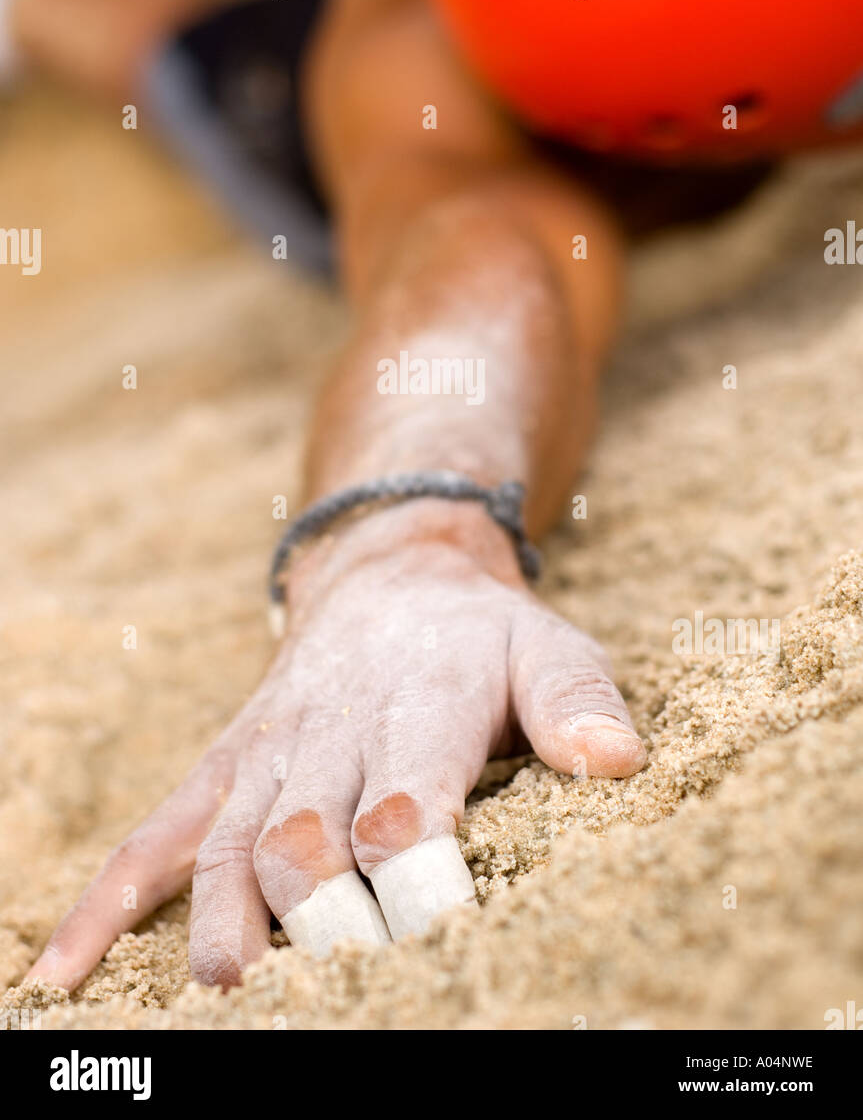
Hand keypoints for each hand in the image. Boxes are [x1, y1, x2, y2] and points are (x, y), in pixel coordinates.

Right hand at [26, 501, 644, 989]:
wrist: (390, 573)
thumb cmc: (480, 634)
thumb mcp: (547, 645)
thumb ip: (578, 700)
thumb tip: (619, 761)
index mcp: (418, 707)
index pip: (408, 794)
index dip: (408, 862)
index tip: (417, 928)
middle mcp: (330, 733)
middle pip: (307, 834)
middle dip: (312, 916)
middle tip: (325, 995)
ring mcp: (267, 755)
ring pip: (229, 844)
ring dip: (219, 924)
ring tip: (222, 997)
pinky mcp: (224, 769)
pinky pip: (155, 835)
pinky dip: (107, 903)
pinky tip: (65, 972)